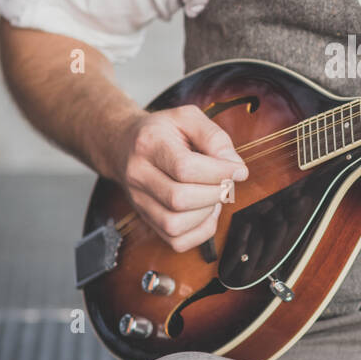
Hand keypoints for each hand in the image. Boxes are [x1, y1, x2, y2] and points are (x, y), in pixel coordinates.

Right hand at [112, 105, 248, 252]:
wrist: (122, 144)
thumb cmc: (161, 131)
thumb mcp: (188, 118)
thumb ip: (215, 138)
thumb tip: (236, 168)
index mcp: (148, 144)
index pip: (185, 167)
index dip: (219, 172)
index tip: (238, 170)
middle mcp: (138, 175)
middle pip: (179, 199)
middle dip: (214, 193)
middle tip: (226, 182)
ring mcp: (139, 201)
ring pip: (174, 224)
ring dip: (206, 214)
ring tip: (213, 195)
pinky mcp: (146, 219)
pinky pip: (176, 241)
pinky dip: (200, 232)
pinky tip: (205, 211)